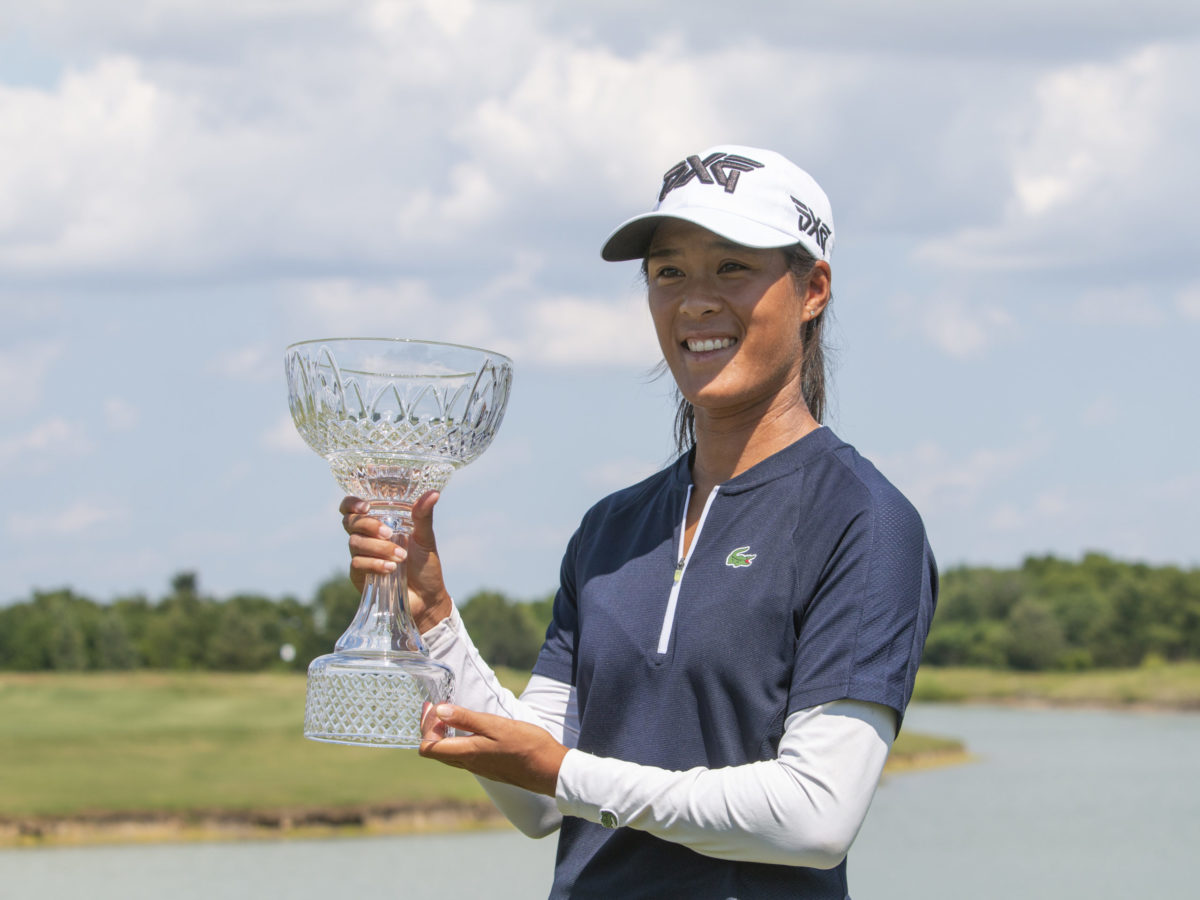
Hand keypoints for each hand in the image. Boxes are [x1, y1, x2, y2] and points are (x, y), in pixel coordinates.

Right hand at [340, 491, 452, 632]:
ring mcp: (361, 556)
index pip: (352, 508)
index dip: (351, 504)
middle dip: (369, 526)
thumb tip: (433, 493)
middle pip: (350, 523)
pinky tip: (391, 569)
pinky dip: (375, 564)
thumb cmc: (425, 565)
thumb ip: (423, 515)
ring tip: (400, 556)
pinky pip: (357, 564)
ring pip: (355, 543)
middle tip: (390, 534)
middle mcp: (366, 537)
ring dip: (378, 548)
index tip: (365, 506)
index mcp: (378, 523)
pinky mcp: (359, 576)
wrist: (426, 597)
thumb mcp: (426, 538)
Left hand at [419, 703, 568, 796]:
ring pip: (450, 754)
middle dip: (430, 728)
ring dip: (444, 735)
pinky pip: (464, 756)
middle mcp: (469, 764)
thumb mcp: (496, 725)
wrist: (550, 770)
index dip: (425, 726)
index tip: (432, 706)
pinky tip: (470, 729)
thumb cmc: (526, 745)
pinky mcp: (490, 768)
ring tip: (450, 715)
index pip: (428, 747)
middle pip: (435, 752)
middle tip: (436, 706)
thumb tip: (438, 711)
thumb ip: (466, 719)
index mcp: (468, 753)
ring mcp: (480, 768)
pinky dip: (458, 741)